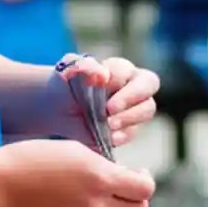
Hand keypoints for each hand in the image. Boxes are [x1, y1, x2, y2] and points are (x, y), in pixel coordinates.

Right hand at [0, 139, 154, 206]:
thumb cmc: (32, 159)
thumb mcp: (74, 150)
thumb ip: (102, 164)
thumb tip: (119, 174)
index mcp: (99, 176)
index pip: (145, 188)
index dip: (144, 180)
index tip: (136, 173)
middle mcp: (95, 204)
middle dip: (136, 198)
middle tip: (124, 187)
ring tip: (107, 201)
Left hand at [42, 55, 158, 149]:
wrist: (59, 111)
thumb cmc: (66, 86)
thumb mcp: (68, 73)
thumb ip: (84, 68)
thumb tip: (102, 75)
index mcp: (119, 68)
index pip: (127, 70)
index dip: (117, 78)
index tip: (101, 86)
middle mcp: (132, 85)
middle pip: (148, 86)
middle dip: (130, 97)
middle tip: (109, 109)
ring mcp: (133, 108)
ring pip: (146, 110)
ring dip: (128, 118)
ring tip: (108, 125)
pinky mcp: (128, 129)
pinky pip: (132, 132)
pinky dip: (122, 135)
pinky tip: (109, 138)